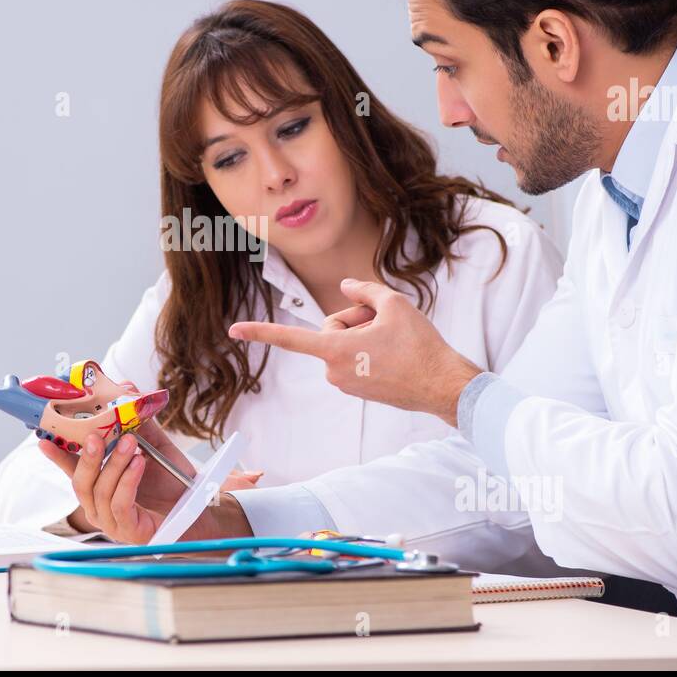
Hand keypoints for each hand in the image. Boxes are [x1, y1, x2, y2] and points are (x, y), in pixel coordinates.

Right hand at [39, 419, 256, 543]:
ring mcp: (113, 523)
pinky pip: (121, 505)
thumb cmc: (174, 481)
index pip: (73, 471)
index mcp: (101, 487)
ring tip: (130, 443)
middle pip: (81, 483)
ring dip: (114, 464)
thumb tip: (127, 390)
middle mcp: (100, 507)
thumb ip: (139, 422)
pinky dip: (128, 481)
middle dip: (87, 456)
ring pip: (100, 492)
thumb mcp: (155, 445)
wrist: (201, 508)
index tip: (44, 438)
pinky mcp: (131, 532)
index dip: (58, 456)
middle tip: (95, 435)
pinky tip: (139, 464)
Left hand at [228, 277, 482, 422]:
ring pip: (343, 344)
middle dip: (354, 319)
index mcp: (335, 350)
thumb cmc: (420, 344)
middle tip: (384, 322)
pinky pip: (353, 359)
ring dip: (364, 335)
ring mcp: (344, 384)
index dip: (260, 331)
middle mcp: (334, 371)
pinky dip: (369, 350)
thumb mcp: (394, 304)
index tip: (233, 330)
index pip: (290, 338)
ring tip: (394, 341)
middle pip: (331, 328)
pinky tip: (395, 354)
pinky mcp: (357, 390)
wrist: (443, 385)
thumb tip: (345, 286)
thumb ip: (363, 290)